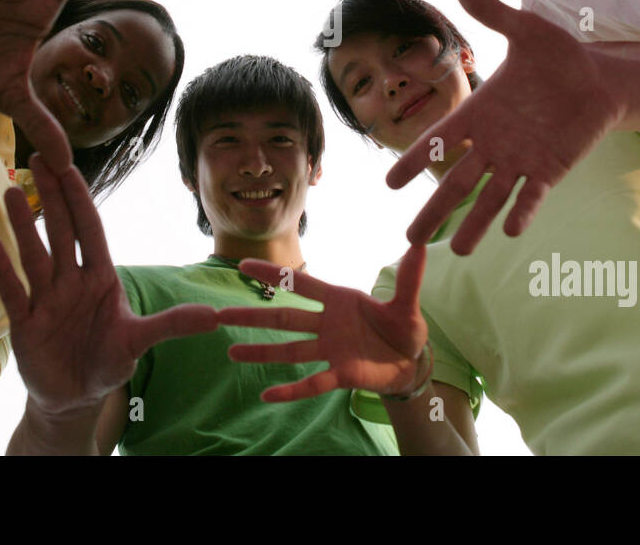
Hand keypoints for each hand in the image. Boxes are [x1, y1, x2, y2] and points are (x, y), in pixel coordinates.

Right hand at [0, 155, 217, 416]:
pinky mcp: (24, 322)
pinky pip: (11, 290)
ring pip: (34, 254)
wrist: (75, 397)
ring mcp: (45, 298)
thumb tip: (214, 317)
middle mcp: (70, 280)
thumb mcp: (139, 342)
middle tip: (38, 157)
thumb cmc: (107, 361)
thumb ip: (171, 325)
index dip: (79, 199)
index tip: (69, 167)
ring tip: (11, 191)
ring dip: (22, 224)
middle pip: (60, 231)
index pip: (90, 229)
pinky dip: (1, 269)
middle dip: (50, 196)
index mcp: (100, 276)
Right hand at [217, 246, 427, 401]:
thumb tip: (420, 245)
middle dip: (253, 315)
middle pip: (284, 316)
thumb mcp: (407, 305)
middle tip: (220, 315)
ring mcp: (330, 350)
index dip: (273, 274)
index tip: (244, 265)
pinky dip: (290, 390)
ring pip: (290, 349)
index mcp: (339, 300)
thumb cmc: (405, 329)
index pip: (300, 283)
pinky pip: (311, 383)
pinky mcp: (340, 375)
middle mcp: (327, 324)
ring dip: (262, 351)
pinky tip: (266, 395)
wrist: (413, 363)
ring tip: (232, 351)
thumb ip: (409, 278)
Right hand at [389, 0, 622, 252]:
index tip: (389, 184)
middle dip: (434, 210)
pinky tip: (509, 230)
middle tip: (411, 239)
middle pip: (456, 182)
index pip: (438, 141)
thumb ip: (494, 13)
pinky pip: (531, 196)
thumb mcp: (527, 31)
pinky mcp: (549, 171)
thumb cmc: (558, 56)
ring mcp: (519, 161)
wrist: (600, 80)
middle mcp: (492, 144)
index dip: (414, 161)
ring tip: (456, 251)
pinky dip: (522, 212)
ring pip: (489, 198)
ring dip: (473, 224)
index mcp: (479, 112)